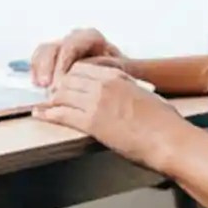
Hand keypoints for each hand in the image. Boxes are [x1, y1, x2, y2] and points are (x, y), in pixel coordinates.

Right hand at [30, 28, 129, 87]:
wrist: (119, 79)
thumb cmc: (121, 72)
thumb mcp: (120, 67)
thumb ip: (107, 64)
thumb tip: (91, 65)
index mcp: (90, 38)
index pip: (71, 46)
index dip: (62, 63)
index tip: (60, 82)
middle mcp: (74, 39)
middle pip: (54, 47)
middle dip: (48, 67)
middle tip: (47, 86)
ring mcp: (63, 48)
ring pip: (44, 52)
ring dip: (40, 69)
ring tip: (40, 86)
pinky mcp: (54, 59)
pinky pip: (39, 60)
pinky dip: (37, 71)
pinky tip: (37, 85)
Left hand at [32, 62, 191, 173]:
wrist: (168, 139)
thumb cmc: (165, 122)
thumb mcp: (146, 95)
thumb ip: (130, 90)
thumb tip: (127, 95)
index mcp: (117, 77)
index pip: (82, 68)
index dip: (70, 77)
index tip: (65, 84)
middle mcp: (104, 85)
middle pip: (68, 79)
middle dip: (58, 88)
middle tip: (51, 96)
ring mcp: (96, 103)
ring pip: (62, 94)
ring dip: (51, 100)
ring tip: (43, 106)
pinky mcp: (92, 123)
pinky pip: (62, 114)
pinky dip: (47, 114)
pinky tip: (39, 115)